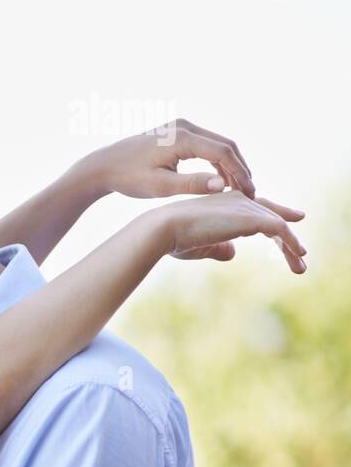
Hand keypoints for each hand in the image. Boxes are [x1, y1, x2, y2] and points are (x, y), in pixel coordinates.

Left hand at [78, 118, 256, 203]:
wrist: (106, 165)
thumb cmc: (129, 178)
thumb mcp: (160, 187)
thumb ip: (192, 185)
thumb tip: (223, 185)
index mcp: (182, 137)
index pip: (222, 153)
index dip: (239, 173)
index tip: (250, 193)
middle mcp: (185, 126)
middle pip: (225, 145)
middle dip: (240, 168)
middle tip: (251, 193)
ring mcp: (182, 126)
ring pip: (217, 144)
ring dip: (230, 166)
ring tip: (239, 190)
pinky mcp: (178, 132)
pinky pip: (205, 145)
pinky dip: (216, 162)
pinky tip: (221, 181)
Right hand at [158, 191, 306, 271]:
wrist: (165, 229)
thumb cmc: (175, 239)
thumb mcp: (201, 246)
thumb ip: (219, 248)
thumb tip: (233, 254)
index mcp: (227, 203)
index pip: (258, 209)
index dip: (276, 216)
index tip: (293, 222)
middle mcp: (240, 199)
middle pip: (272, 217)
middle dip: (287, 237)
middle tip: (301, 255)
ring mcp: (246, 206)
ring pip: (278, 225)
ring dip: (291, 247)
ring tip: (300, 267)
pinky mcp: (251, 217)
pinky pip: (279, 229)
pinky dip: (290, 242)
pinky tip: (298, 255)